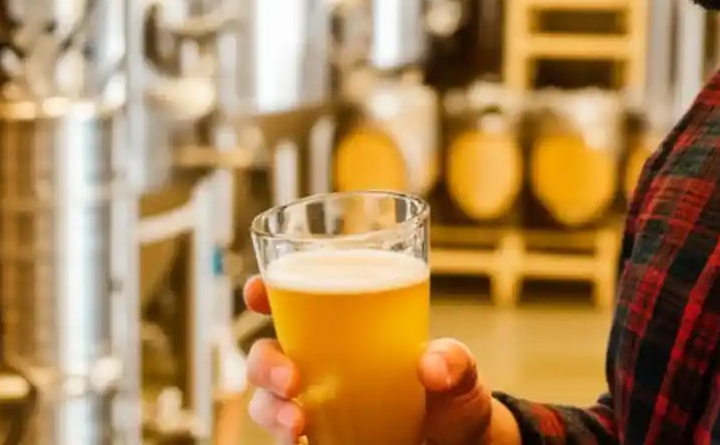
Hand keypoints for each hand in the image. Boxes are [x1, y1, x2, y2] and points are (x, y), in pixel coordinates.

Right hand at [242, 276, 498, 443]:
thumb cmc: (452, 397)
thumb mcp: (461, 374)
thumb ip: (455, 363)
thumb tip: (432, 366)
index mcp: (347, 329)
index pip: (295, 302)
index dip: (266, 291)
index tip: (258, 289)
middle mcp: (320, 365)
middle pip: (267, 353)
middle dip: (264, 363)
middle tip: (290, 380)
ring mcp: (315, 405)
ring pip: (267, 401)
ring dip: (271, 410)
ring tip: (297, 423)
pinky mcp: (319, 439)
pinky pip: (285, 439)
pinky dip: (283, 440)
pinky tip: (300, 443)